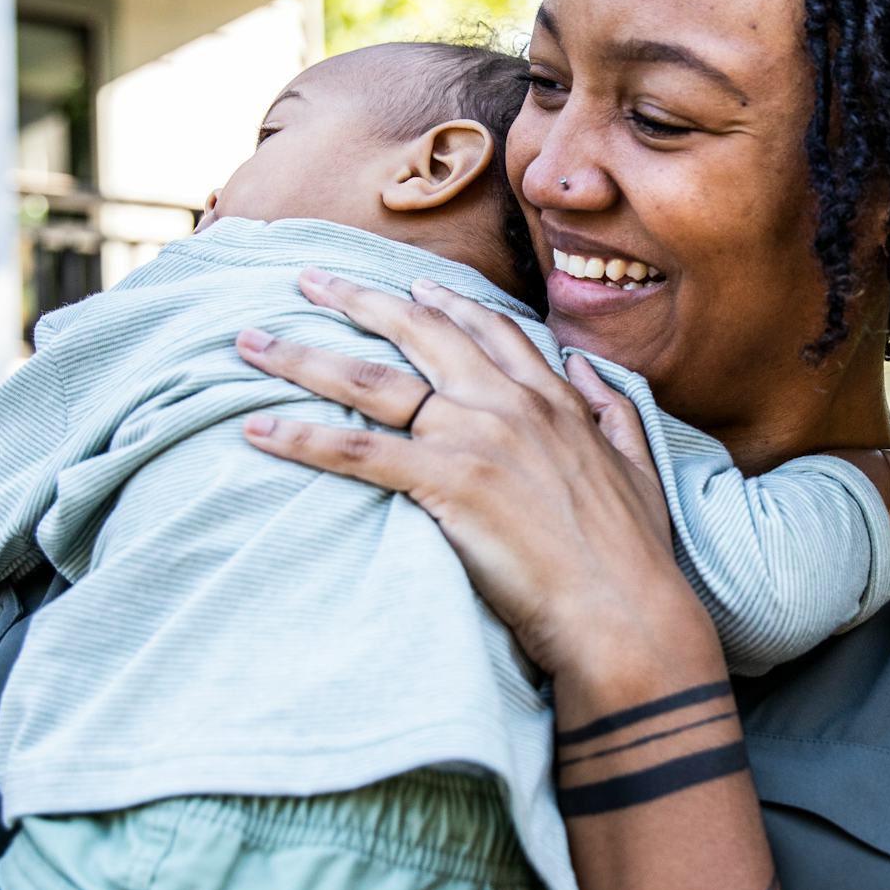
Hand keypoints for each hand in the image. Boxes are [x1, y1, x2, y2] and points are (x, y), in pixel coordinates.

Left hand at [236, 271, 722, 687]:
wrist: (624, 611)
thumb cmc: (636, 555)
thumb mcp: (639, 466)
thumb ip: (615, 409)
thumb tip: (589, 368)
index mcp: (554, 399)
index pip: (490, 330)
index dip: (446, 302)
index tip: (412, 283)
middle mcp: (508, 404)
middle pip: (417, 333)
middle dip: (355, 300)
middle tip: (306, 279)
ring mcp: (473, 438)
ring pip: (371, 381)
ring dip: (303, 356)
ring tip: (250, 343)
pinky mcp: (444, 483)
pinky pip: (356, 451)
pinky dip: (302, 437)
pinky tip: (258, 430)